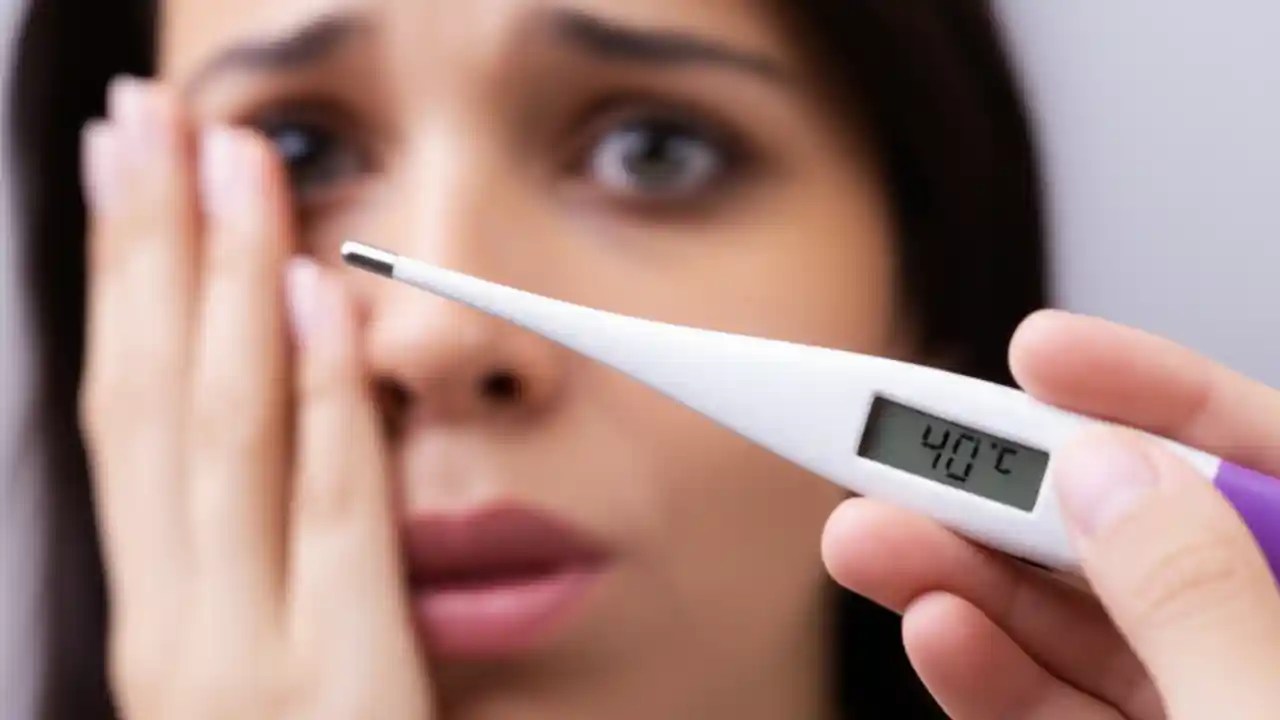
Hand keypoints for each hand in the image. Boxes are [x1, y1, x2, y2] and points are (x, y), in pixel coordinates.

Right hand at [79, 78, 431, 717]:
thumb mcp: (257, 660)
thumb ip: (254, 545)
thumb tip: (273, 389)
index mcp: (156, 616)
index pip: (120, 417)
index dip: (115, 285)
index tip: (121, 171)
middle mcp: (174, 631)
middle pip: (149, 401)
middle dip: (149, 248)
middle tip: (152, 118)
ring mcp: (244, 666)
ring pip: (221, 438)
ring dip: (220, 284)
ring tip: (227, 158)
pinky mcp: (339, 694)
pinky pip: (329, 520)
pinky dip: (317, 404)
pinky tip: (310, 301)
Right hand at [823, 310, 1279, 718]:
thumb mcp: (1270, 713)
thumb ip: (1197, 591)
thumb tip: (1102, 472)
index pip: (1256, 453)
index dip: (1150, 389)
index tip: (1039, 350)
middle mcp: (1270, 643)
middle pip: (1138, 534)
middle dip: (1012, 492)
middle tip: (903, 450)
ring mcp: (1211, 706)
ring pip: (1080, 627)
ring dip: (965, 579)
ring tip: (870, 540)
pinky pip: (1062, 710)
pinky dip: (989, 670)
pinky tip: (933, 627)